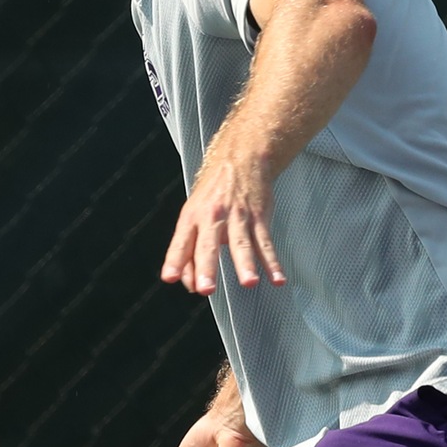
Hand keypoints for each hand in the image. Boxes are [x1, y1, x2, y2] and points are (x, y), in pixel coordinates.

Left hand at [160, 154, 284, 294]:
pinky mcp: (258, 217)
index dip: (175, 260)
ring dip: (246, 264)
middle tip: (206, 289)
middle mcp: (212, 216)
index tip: (169, 278)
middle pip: (208, 245)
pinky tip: (277, 278)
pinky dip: (273, 262)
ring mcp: (237, 217)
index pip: (181, 242)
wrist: (240, 158)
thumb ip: (189, 251)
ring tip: (249, 282)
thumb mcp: (193, 215)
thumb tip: (189, 284)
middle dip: (207, 268)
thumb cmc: (213, 193)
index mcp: (192, 217)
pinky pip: (265, 242)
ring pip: (242, 244)